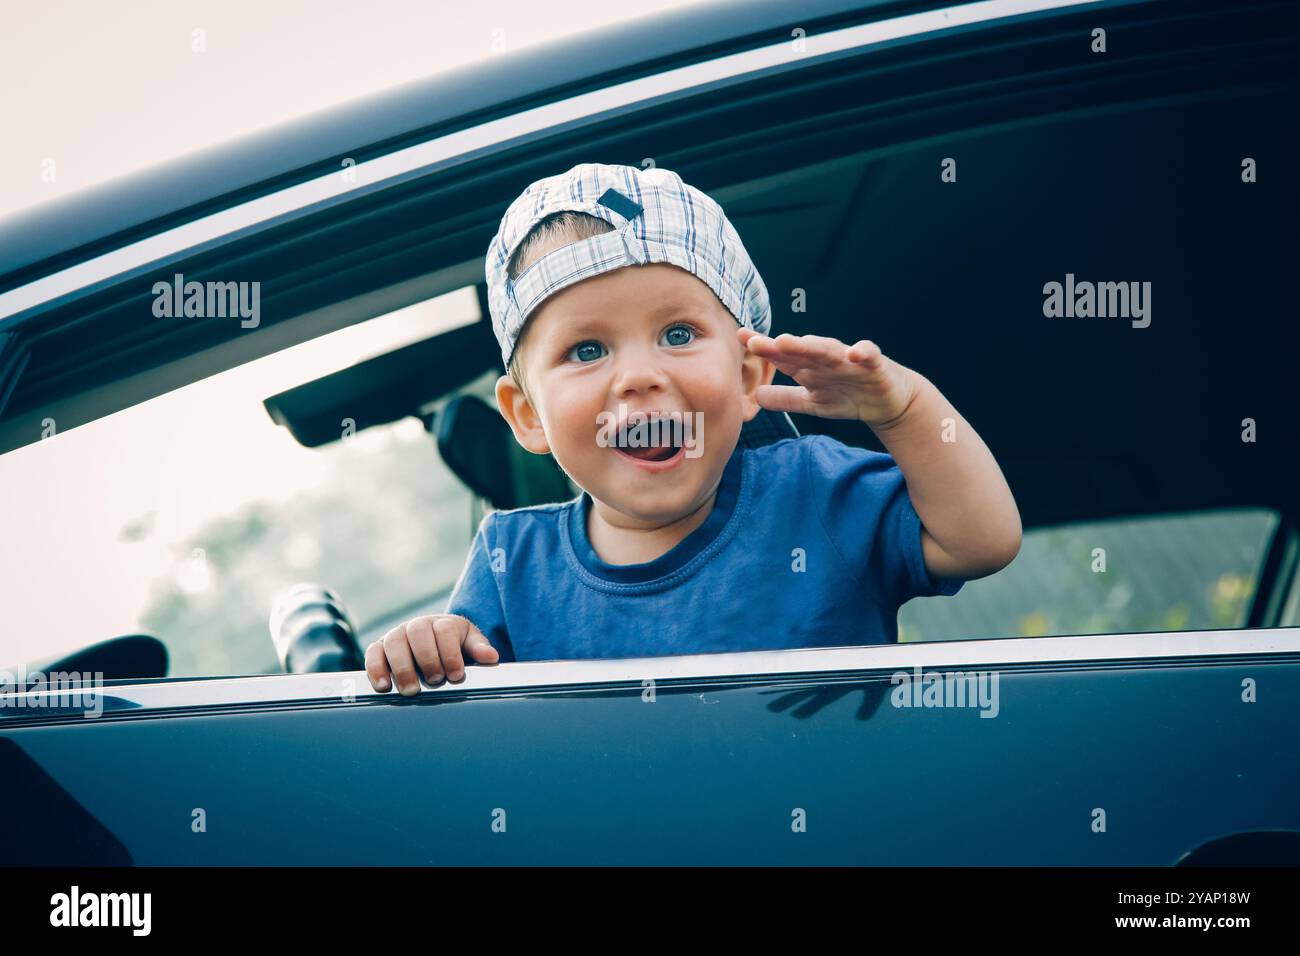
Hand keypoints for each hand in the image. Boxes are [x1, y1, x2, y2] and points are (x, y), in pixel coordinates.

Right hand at [365, 614, 498, 694]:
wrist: (433, 647)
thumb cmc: (454, 648)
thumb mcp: (470, 645)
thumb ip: (479, 649)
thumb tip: (491, 657)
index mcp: (442, 623)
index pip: (444, 630)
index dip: (450, 653)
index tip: (456, 675)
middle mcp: (417, 625)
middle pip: (417, 632)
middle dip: (427, 659)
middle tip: (435, 681)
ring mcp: (397, 635)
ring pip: (394, 642)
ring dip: (402, 667)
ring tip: (411, 690)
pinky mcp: (380, 648)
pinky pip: (372, 653)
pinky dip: (375, 668)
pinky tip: (383, 686)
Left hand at [737, 328, 918, 427]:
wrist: (887, 401)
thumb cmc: (847, 396)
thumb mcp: (813, 402)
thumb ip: (786, 399)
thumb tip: (756, 397)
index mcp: (809, 366)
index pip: (782, 356)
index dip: (763, 348)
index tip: (741, 337)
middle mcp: (825, 358)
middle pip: (800, 350)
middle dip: (778, 346)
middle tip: (756, 342)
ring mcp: (849, 360)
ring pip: (827, 350)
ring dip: (810, 345)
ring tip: (790, 341)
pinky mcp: (874, 364)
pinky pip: (868, 355)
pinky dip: (861, 352)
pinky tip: (854, 353)